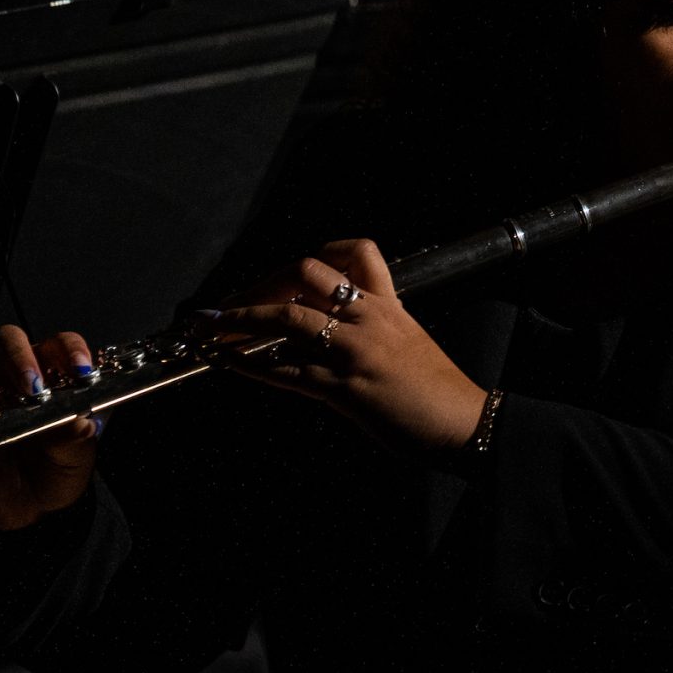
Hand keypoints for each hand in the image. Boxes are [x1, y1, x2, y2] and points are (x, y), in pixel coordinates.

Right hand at [0, 326, 101, 531]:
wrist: (29, 510)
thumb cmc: (58, 473)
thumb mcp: (76, 459)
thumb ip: (76, 441)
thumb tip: (81, 423)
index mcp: (57, 380)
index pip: (61, 347)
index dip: (69, 350)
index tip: (79, 368)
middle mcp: (21, 381)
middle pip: (13, 343)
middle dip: (21, 358)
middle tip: (33, 386)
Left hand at [207, 240, 488, 462]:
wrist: (463, 421)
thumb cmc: (439, 390)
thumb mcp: (411, 341)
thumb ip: (376, 327)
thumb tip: (332, 327)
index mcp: (389, 305)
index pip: (355, 251)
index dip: (317, 253)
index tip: (287, 272)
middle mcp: (369, 318)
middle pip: (305, 274)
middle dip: (261, 285)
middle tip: (233, 303)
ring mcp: (353, 350)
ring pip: (286, 317)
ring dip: (240, 319)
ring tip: (209, 327)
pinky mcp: (342, 388)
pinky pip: (284, 370)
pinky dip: (248, 364)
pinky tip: (226, 362)